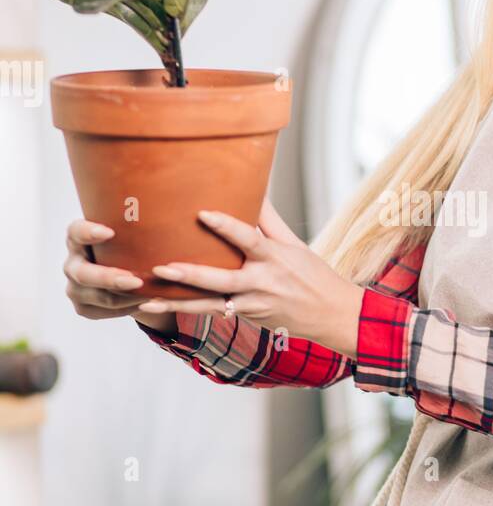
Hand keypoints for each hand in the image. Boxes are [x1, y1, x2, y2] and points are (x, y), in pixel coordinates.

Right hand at [63, 219, 175, 332]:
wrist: (130, 275)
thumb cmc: (135, 246)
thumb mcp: (135, 231)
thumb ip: (143, 220)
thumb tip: (186, 206)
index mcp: (79, 238)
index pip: (76, 231)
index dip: (88, 232)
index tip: (110, 232)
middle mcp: (73, 262)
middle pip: (83, 273)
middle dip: (109, 278)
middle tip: (136, 280)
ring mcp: (75, 287)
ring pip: (97, 296)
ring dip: (126, 297)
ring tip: (152, 295)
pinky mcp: (83, 307)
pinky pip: (105, 310)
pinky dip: (126, 308)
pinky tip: (146, 302)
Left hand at [137, 196, 364, 358]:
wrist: (333, 315)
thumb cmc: (314, 274)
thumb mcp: (295, 244)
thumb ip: (269, 220)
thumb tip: (254, 188)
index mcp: (275, 257)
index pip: (248, 239)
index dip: (226, 226)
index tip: (202, 213)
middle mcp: (262, 282)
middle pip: (222, 279)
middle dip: (191, 275)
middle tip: (162, 267)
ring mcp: (253, 303)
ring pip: (210, 304)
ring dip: (178, 301)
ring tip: (148, 298)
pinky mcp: (248, 317)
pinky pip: (212, 313)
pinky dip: (185, 311)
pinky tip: (157, 308)